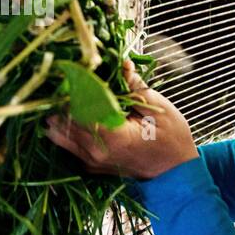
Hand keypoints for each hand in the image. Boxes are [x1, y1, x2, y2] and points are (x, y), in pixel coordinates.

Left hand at [45, 58, 198, 180]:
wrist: (175, 172)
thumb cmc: (171, 140)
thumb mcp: (158, 108)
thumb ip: (134, 86)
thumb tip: (122, 63)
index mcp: (114, 137)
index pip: (79, 111)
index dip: (72, 91)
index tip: (71, 74)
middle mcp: (97, 152)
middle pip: (64, 124)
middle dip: (60, 102)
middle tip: (61, 82)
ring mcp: (92, 161)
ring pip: (60, 137)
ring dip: (59, 116)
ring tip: (61, 96)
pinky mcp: (91, 165)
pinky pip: (69, 146)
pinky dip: (65, 129)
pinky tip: (69, 113)